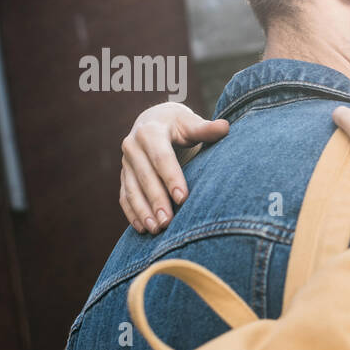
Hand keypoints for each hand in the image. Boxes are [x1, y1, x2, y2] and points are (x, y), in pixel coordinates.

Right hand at [121, 103, 228, 233]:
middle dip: (156, 200)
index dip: (171, 178)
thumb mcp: (190, 123)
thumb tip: (226, 127)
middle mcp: (132, 147)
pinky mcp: (124, 175)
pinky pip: (124, 196)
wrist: (154, 121)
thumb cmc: (178, 125)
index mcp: (150, 132)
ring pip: (131, 189)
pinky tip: (143, 228)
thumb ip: (206, 129)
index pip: (161, 157)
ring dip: (142, 211)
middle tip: (168, 222)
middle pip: (145, 176)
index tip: (183, 198)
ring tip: (155, 229)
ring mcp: (125, 163)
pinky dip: (132, 213)